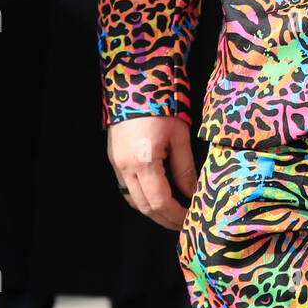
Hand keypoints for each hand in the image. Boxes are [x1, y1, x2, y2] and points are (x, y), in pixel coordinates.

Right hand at [107, 115, 196, 230]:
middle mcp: (126, 167)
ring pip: (133, 200)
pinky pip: (126, 187)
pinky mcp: (115, 158)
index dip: (176, 215)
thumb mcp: (180, 137)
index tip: (190, 219)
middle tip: (183, 223)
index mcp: (144, 162)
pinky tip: (155, 196)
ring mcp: (117, 163)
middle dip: (165, 218)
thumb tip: (193, 193)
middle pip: (145, 207)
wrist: (135, 84)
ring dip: (152, 210)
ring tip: (171, 213)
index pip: (160, 202)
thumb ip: (185, 169)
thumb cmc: (161, 106)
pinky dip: (141, 197)